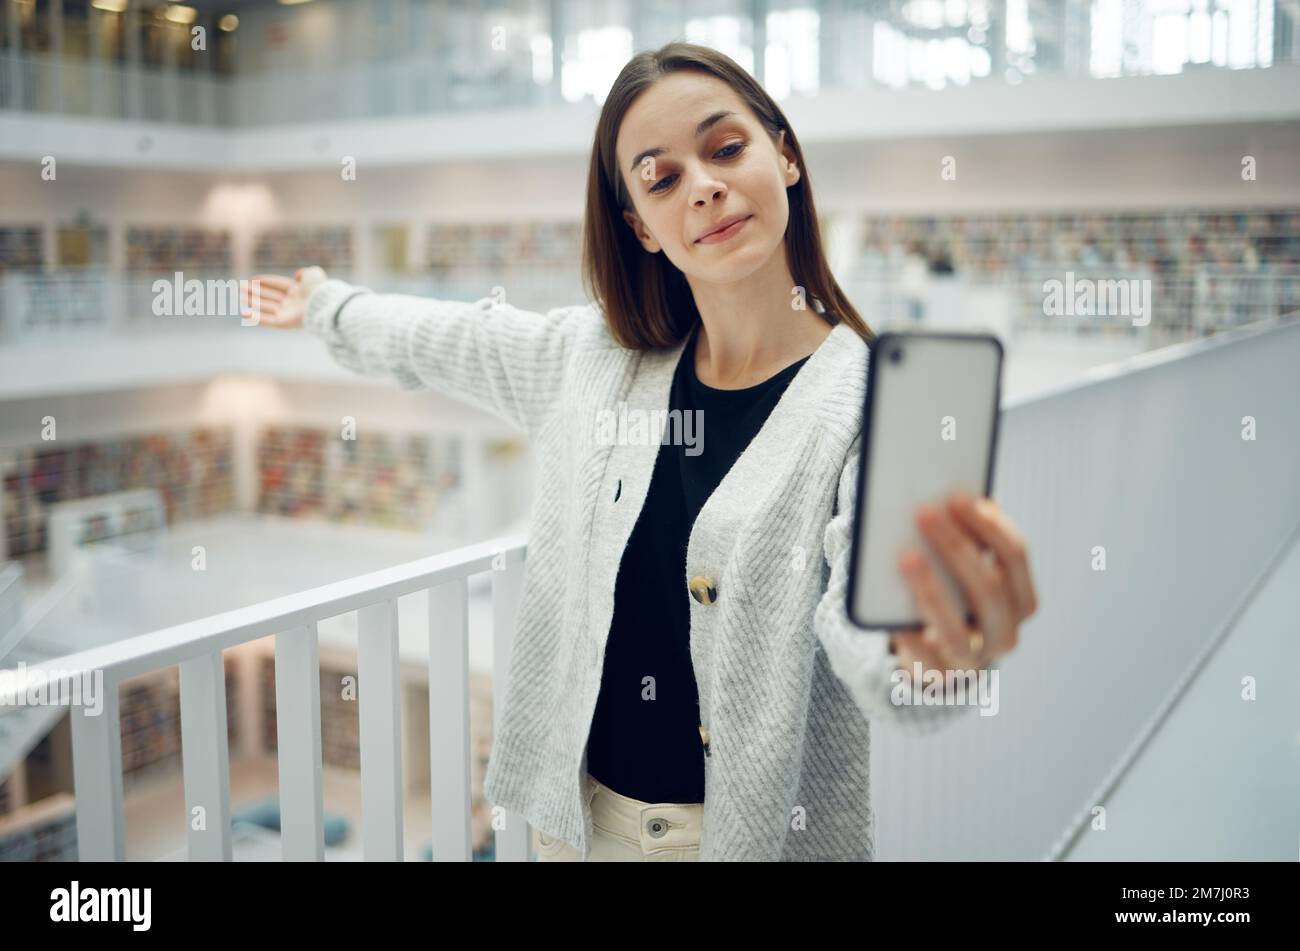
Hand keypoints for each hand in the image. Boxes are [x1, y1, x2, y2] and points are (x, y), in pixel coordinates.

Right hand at [240, 266, 326, 328]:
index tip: (252, 279)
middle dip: (254, 291)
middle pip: (269, 296)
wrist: (322, 304)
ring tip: (238, 297)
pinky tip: (243, 313)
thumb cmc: (319, 289)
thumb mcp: (313, 274)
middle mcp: (291, 303)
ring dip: (251, 302)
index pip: (277, 285)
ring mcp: (287, 313)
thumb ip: (305, 272)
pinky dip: (255, 318)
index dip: (265, 282)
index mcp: (298, 291)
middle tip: (239, 287)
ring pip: (265, 307)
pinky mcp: (284, 323)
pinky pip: (267, 321)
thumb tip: (297, 275)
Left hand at [890, 491, 1037, 674]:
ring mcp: (972, 660)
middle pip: (989, 590)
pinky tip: (890, 606)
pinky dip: (907, 630)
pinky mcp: (936, 676)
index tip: (957, 496)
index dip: (989, 525)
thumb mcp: (964, 567)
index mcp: (1020, 599)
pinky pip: (921, 655)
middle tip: (924, 513)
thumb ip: (962, 538)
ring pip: (957, 630)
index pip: (1015, 557)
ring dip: (932, 590)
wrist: (936, 654)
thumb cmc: (952, 595)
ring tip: (906, 556)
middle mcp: (1005, 632)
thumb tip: (935, 491)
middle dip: (957, 548)